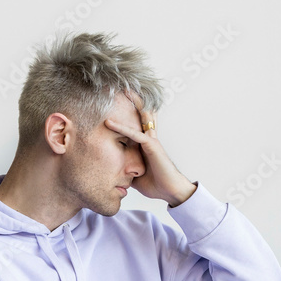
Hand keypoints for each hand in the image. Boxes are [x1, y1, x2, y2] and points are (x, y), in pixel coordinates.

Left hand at [103, 89, 194, 205]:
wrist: (171, 191)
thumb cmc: (156, 184)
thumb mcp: (134, 175)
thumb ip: (125, 168)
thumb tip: (111, 171)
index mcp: (144, 145)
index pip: (132, 125)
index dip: (123, 114)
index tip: (111, 105)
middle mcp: (148, 139)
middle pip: (137, 115)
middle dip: (129, 102)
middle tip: (116, 88)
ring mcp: (150, 141)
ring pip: (136, 119)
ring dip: (126, 107)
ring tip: (114, 93)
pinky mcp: (152, 146)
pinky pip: (134, 134)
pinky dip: (121, 128)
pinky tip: (108, 123)